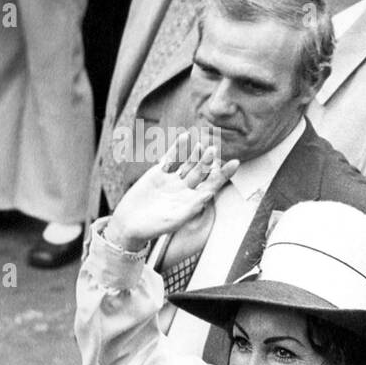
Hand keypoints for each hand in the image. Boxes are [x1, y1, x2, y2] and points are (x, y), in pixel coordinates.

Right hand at [106, 134, 238, 251]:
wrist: (130, 224)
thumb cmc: (154, 226)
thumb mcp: (175, 219)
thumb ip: (192, 207)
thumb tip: (209, 194)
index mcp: (194, 200)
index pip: (213, 184)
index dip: (224, 174)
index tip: (236, 163)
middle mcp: (186, 188)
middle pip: (201, 171)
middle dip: (207, 161)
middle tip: (214, 150)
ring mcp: (173, 179)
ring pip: (187, 163)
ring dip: (195, 153)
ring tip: (202, 144)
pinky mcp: (159, 173)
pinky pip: (170, 158)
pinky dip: (177, 148)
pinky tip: (184, 137)